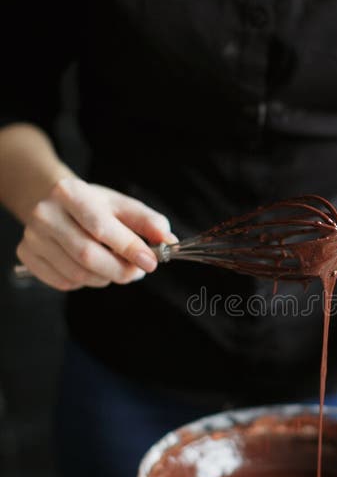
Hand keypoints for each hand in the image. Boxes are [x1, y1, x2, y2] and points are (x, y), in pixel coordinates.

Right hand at [16, 177, 175, 290]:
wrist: (55, 205)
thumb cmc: (94, 207)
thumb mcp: (122, 206)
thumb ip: (148, 222)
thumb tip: (169, 241)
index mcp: (70, 192)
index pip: (102, 227)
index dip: (129, 247)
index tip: (151, 261)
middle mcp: (45, 213)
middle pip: (88, 255)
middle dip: (120, 269)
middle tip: (137, 272)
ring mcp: (32, 236)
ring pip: (78, 274)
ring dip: (105, 278)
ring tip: (114, 266)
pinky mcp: (27, 256)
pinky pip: (65, 283)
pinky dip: (86, 282)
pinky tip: (90, 267)